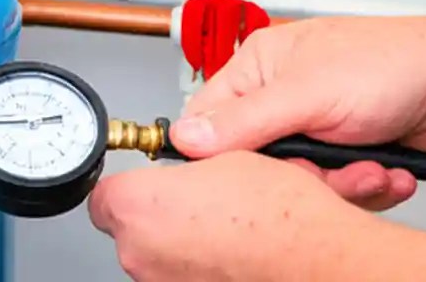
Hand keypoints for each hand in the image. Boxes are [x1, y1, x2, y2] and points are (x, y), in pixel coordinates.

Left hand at [89, 151, 374, 280]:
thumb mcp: (226, 156)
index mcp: (135, 206)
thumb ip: (188, 160)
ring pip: (157, 255)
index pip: (103, 193)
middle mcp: (137, 252)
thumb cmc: (280, 214)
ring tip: (223, 227)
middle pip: (129, 227)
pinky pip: (181, 276)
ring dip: (180, 242)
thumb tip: (185, 159)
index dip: (130, 184)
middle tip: (194, 202)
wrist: (321, 260)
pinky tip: (230, 253)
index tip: (147, 182)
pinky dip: (199, 267)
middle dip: (157, 214)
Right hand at [173, 4, 425, 210]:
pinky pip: (334, 191)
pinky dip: (363, 188)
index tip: (235, 174)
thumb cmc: (393, 62)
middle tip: (327, 168)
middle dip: (300, 174)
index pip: (208, 118)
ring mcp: (314, 128)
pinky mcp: (345, 155)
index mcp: (258, 68)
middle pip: (257, 160)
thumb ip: (244, 120)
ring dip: (341, 184)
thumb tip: (187, 137)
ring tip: (369, 167)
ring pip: (299, 182)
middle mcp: (280, 97)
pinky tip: (383, 170)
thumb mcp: (307, 93)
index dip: (217, 152)